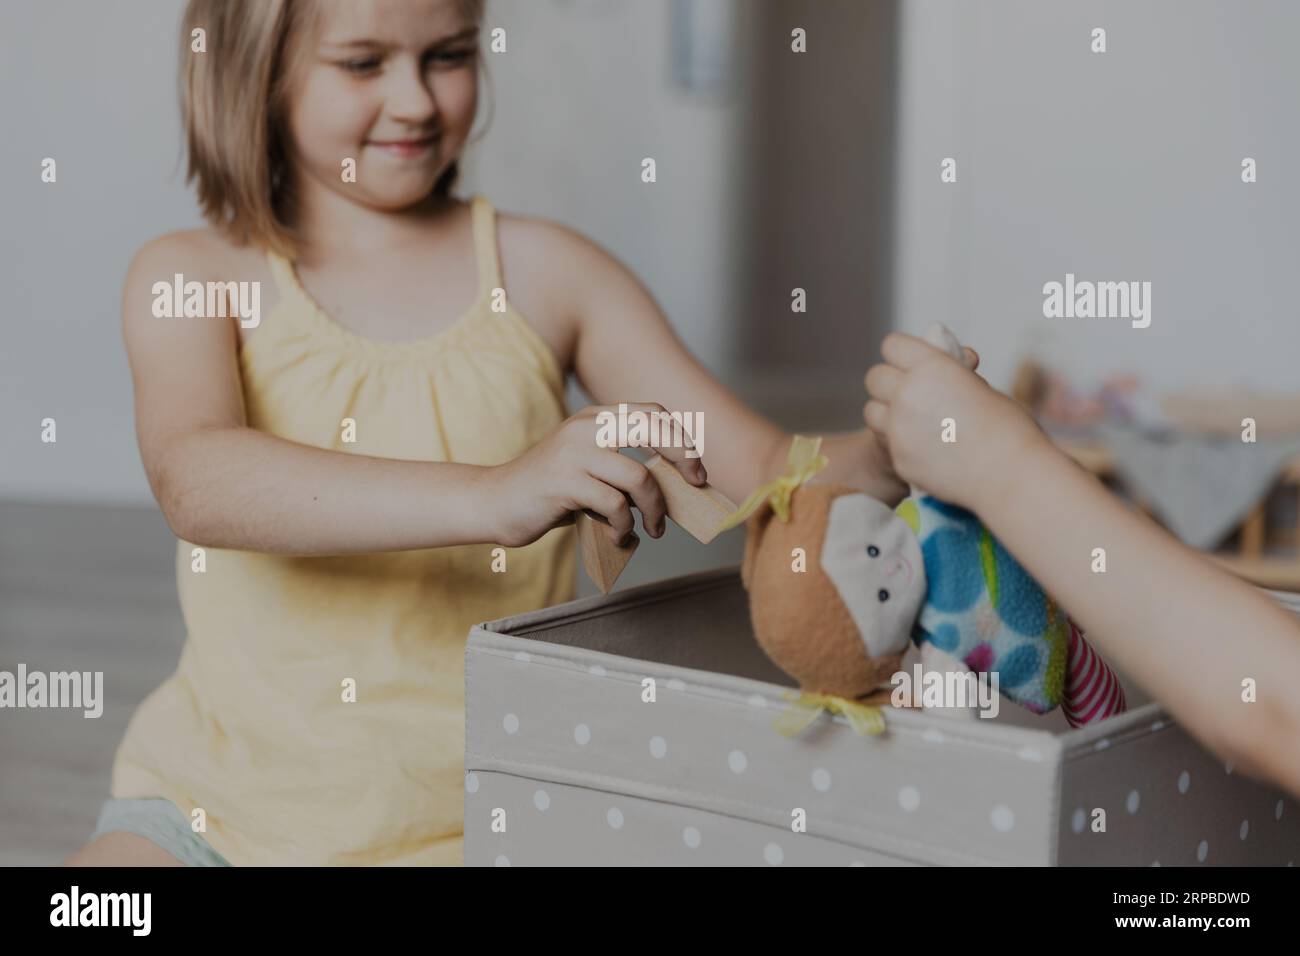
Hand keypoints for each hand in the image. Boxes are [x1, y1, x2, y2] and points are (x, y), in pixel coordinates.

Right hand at [487, 403, 707, 547]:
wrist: (494, 502)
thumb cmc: (549, 491)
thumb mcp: (588, 467)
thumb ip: (623, 469)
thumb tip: (675, 487)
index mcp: (595, 417)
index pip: (652, 413)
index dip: (682, 439)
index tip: (696, 470)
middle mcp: (586, 427)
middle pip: (652, 430)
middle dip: (683, 459)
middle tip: (694, 487)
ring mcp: (574, 452)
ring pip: (638, 477)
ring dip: (654, 510)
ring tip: (652, 529)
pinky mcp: (564, 482)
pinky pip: (615, 506)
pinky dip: (624, 526)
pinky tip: (618, 536)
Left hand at [863, 333, 1048, 510]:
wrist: (1012, 474)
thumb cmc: (1007, 427)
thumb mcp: (981, 386)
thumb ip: (950, 373)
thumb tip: (939, 359)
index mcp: (932, 366)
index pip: (893, 345)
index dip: (902, 353)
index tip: (911, 363)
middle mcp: (908, 393)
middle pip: (875, 377)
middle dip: (889, 383)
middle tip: (908, 394)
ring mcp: (898, 427)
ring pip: (871, 411)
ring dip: (886, 413)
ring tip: (910, 422)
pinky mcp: (897, 457)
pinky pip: (885, 442)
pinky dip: (898, 443)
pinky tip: (923, 448)